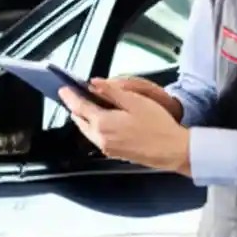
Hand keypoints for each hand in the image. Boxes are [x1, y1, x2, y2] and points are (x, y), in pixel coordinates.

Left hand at [58, 80, 191, 175]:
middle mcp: (101, 138)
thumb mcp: (135, 101)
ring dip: (84, 117)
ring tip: (87, 105)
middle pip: (80, 120)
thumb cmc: (157, 125)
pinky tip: (102, 119)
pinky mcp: (115, 153)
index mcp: (103, 123)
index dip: (70, 96)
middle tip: (74, 95)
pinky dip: (94, 126)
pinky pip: (97, 138)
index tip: (63, 89)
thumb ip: (111, 91)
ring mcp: (107, 148)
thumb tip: (94, 83)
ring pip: (87, 130)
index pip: (79, 107)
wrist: (173, 151)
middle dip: (75, 107)